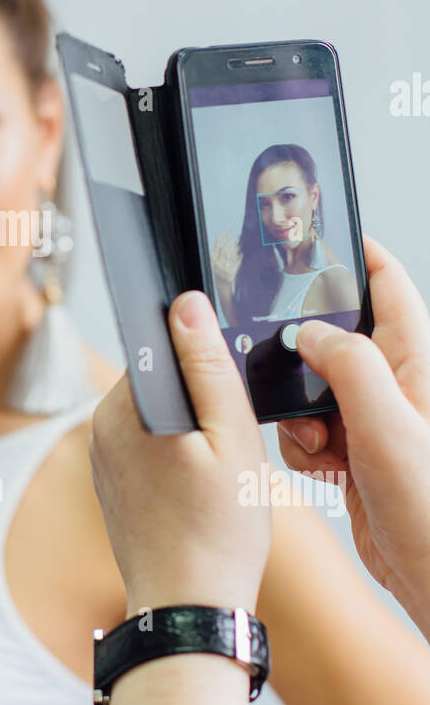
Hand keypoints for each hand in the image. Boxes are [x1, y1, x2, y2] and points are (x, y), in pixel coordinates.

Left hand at [89, 290, 270, 614]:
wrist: (188, 610)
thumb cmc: (218, 533)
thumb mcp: (233, 439)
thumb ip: (208, 367)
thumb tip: (187, 306)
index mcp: (125, 407)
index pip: (162, 343)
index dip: (204, 359)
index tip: (227, 394)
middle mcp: (101, 426)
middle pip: (159, 376)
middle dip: (198, 396)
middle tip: (228, 443)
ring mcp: (101, 455)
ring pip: (156, 410)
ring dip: (189, 427)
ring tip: (214, 472)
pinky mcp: (110, 480)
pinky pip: (147, 442)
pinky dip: (176, 455)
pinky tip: (198, 489)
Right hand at [212, 233, 240, 289]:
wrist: (221, 284)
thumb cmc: (219, 268)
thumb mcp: (215, 258)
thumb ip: (217, 248)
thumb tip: (218, 237)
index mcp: (213, 259)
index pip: (219, 245)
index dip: (225, 237)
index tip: (229, 231)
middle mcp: (217, 264)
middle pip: (227, 248)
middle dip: (232, 241)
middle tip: (237, 235)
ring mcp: (225, 269)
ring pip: (232, 255)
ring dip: (236, 248)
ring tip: (238, 244)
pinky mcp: (231, 273)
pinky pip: (237, 263)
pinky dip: (239, 258)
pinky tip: (240, 254)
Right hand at [278, 235, 429, 624]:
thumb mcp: (388, 426)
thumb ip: (349, 367)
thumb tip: (312, 331)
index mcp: (414, 364)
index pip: (388, 286)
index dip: (357, 256)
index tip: (320, 238)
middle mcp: (395, 387)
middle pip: (338, 337)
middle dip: (304, 352)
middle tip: (288, 368)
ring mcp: (374, 422)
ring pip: (315, 387)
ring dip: (299, 409)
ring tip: (315, 439)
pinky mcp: (355, 456)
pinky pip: (311, 431)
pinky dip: (302, 445)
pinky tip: (320, 466)